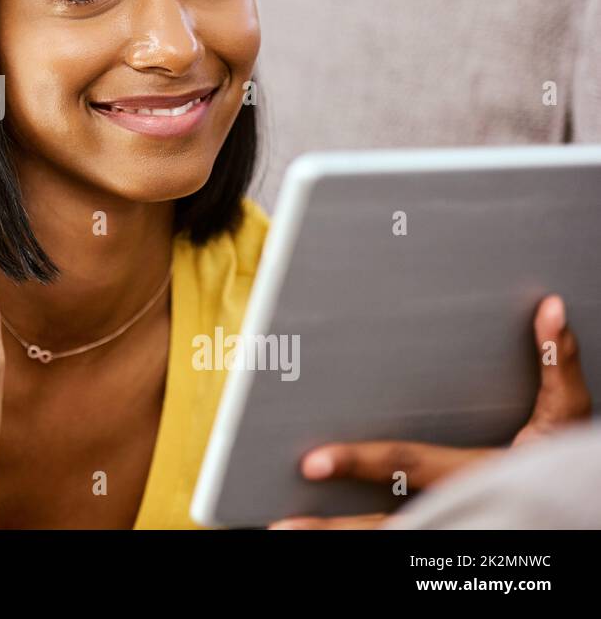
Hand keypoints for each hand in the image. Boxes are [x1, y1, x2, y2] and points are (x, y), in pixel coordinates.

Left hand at [269, 293, 592, 528]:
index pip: (407, 464)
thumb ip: (556, 367)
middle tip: (283, 525)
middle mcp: (461, 508)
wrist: (587, 517)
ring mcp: (458, 531)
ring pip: (389, 541)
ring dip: (338, 542)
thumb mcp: (569, 420)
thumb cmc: (571, 467)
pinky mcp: (454, 540)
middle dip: (335, 529)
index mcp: (478, 471)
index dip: (360, 461)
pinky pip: (405, 544)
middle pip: (389, 522)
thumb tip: (549, 309)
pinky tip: (324, 540)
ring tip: (287, 534)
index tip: (312, 461)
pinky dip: (364, 543)